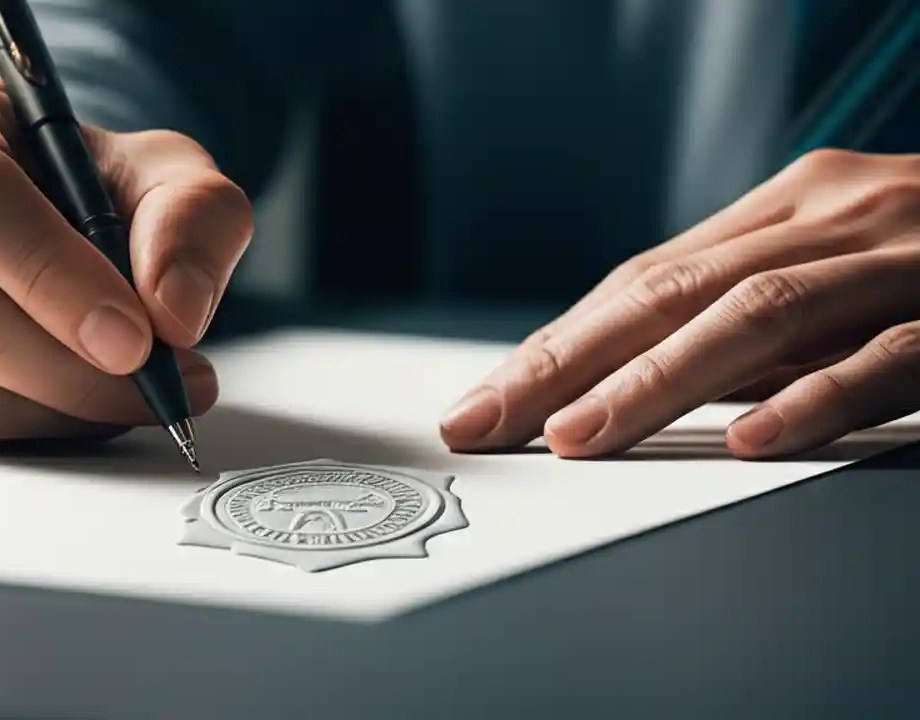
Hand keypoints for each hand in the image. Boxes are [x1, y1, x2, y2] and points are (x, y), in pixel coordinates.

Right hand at [0, 69, 251, 441]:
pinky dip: (25, 433)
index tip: (134, 337)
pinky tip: (73, 402)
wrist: (32, 214)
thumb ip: (191, 219)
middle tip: (161, 384)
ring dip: (60, 410)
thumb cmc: (83, 184)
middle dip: (72, 368)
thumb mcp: (162, 172)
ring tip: (133, 392)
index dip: (50, 274)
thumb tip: (175, 311)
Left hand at [440, 149, 919, 458]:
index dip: (557, 343)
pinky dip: (820, 398)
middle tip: (486, 421)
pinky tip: (754, 439)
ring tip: (578, 437)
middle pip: (671, 293)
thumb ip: (747, 307)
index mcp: (789, 208)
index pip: (645, 280)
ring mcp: (904, 259)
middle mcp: (832, 218)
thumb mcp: (834, 265)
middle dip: (566, 363)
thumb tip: (630, 376)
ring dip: (658, 382)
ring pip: (760, 316)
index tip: (486, 400)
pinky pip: (893, 356)